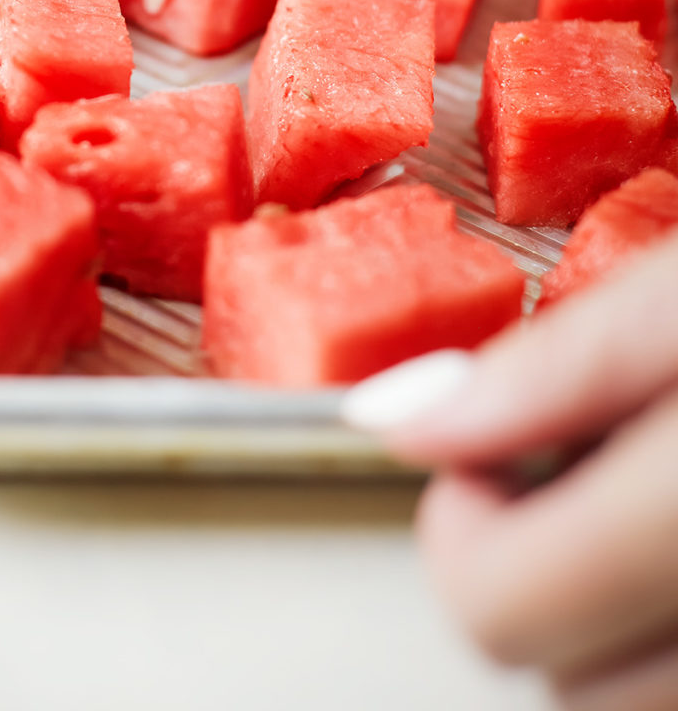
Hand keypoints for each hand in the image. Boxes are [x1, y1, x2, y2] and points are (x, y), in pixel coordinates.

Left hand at [365, 234, 677, 708]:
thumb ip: (547, 369)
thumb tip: (398, 419)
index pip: (496, 610)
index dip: (461, 523)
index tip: (486, 444)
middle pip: (564, 680)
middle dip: (535, 567)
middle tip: (576, 457)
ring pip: (628, 693)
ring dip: (604, 605)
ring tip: (640, 479)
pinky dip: (658, 616)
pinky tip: (670, 516)